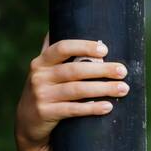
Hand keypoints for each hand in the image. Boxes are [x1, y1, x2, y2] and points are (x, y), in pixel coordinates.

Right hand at [14, 32, 128, 150]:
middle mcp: (39, 76)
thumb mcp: (43, 72)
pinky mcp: (46, 113)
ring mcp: (42, 95)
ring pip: (77, 90)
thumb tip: (62, 25)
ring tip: (123, 89)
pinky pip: (73, 110)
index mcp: (41, 62)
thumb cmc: (44, 94)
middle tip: (123, 71)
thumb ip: (53, 54)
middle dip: (101, 70)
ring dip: (102, 89)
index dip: (83, 46)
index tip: (105, 49)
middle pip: (74, 70)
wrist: (27, 125)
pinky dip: (92, 108)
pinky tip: (108, 107)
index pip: (62, 48)